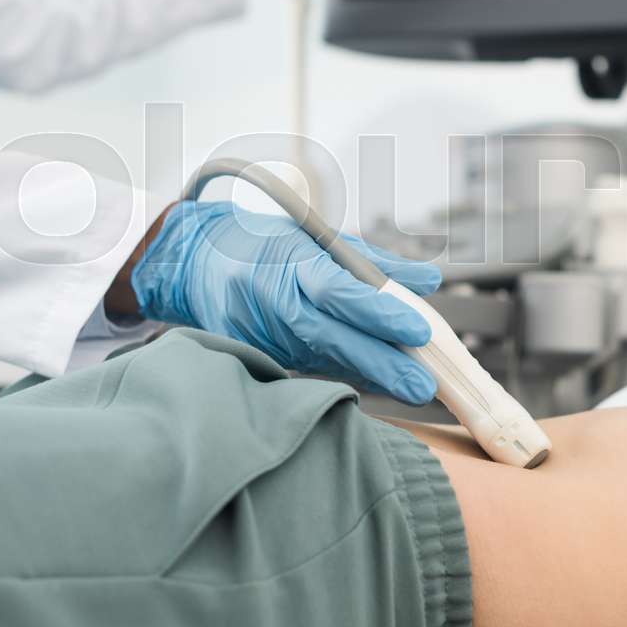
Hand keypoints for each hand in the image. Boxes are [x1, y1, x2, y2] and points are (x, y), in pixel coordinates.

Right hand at [126, 202, 443, 404]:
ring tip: (410, 389)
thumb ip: (375, 263)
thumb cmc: (267, 244)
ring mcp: (261, 332)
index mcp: (291, 261)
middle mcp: (274, 299)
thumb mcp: (319, 237)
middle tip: (423, 387)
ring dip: (367, 376)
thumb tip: (429, 281)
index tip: (418, 332)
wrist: (197, 261)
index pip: (339, 292)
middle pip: (332, 337)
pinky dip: (342, 376)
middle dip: (381, 365)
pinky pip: (307, 369)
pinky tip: (373, 385)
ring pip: (321, 360)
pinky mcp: (254, 355)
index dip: (379, 313)